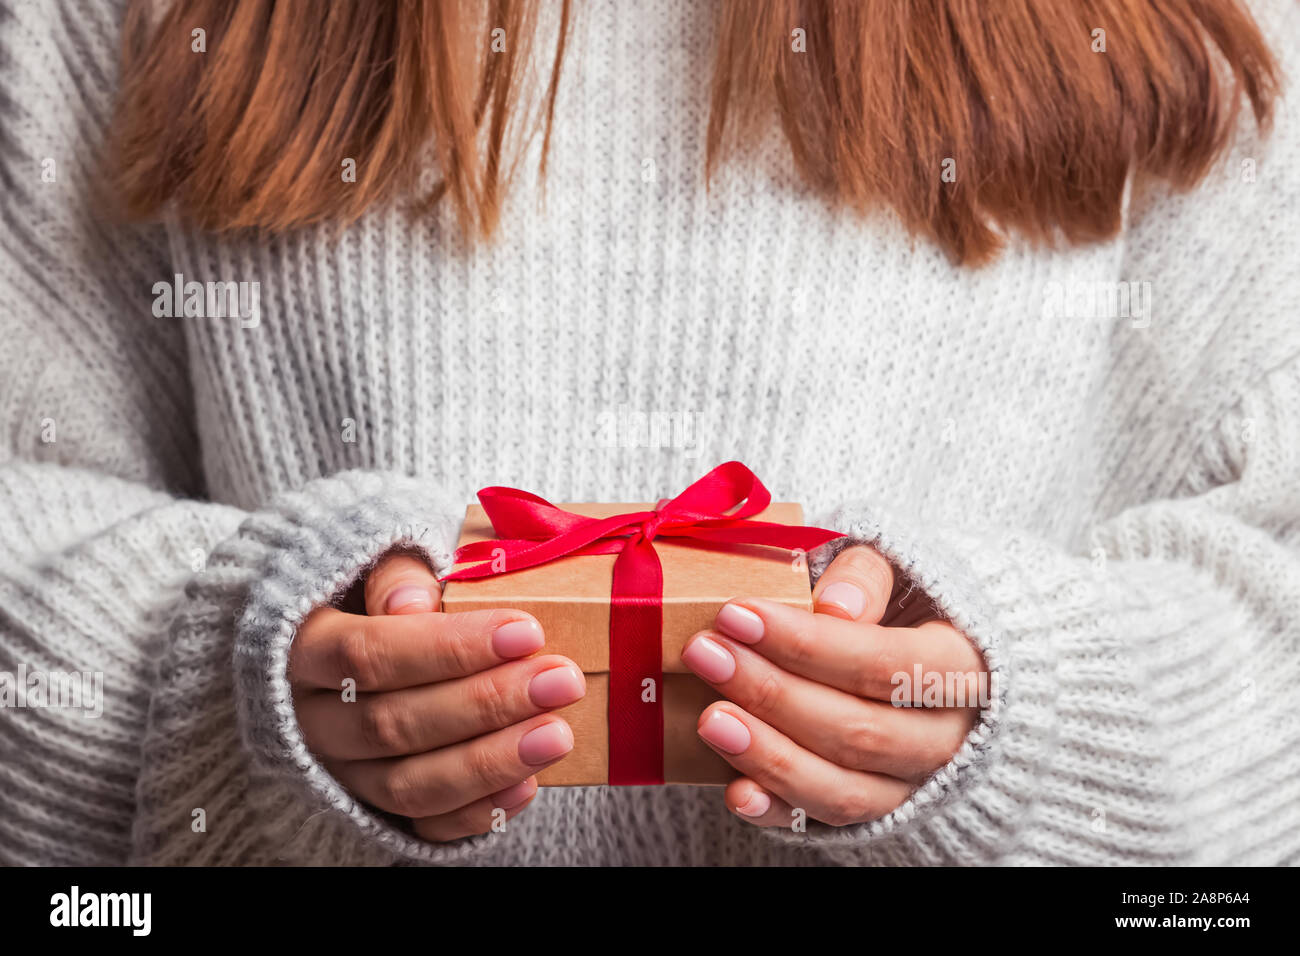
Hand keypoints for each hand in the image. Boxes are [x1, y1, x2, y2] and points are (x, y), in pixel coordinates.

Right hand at [289, 550, 584, 840]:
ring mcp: (341, 773)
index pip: (367, 654)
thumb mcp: (384, 567)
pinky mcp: (373, 809)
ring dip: (490, 762)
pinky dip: (477, 811)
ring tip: (557, 734)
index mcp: (304, 649)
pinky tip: (528, 784)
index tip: (527, 631)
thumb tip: (412, 604)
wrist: (371, 648)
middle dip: (487, 703)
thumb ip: (398, 574)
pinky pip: (423, 825)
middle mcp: (312, 720)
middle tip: (562, 680)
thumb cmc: (388, 598)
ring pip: (407, 785)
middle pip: (392, 724)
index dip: (448, 647)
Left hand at [680, 545, 986, 828]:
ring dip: (769, 755)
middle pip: (860, 730)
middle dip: (773, 692)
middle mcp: (947, 737)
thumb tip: (837, 607)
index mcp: (962, 667)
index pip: (887, 664)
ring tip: (710, 718)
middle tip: (706, 654)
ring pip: (844, 788)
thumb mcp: (891, 573)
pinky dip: (778, 810)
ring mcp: (912, 784)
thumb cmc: (892, 608)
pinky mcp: (874, 813)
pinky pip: (824, 823)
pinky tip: (736, 792)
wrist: (912, 667)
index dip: (810, 644)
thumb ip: (865, 576)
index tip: (738, 615)